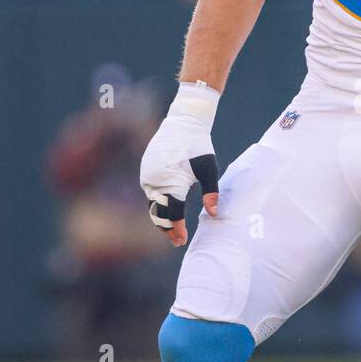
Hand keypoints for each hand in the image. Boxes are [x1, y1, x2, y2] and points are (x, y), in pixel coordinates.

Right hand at [140, 82, 219, 246]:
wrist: (183, 121)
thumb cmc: (199, 145)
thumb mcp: (209, 169)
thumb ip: (211, 192)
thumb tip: (214, 214)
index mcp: (171, 182)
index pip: (173, 213)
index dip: (177, 229)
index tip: (182, 240)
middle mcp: (155, 181)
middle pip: (158, 213)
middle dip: (167, 228)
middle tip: (177, 240)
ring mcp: (148, 175)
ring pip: (152, 204)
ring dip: (161, 217)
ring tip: (172, 229)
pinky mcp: (146, 170)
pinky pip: (150, 192)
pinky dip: (158, 203)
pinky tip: (167, 209)